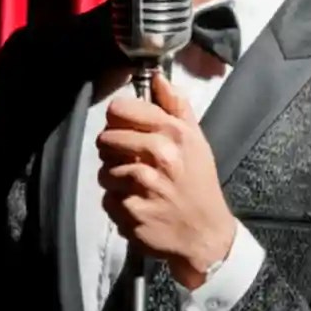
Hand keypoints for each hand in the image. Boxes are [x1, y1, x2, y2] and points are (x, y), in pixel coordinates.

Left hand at [97, 71, 236, 288]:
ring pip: (104, 171)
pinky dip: (117, 204)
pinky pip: (107, 200)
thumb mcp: (196, 140)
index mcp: (173, 134)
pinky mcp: (132, 213)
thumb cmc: (199, 183)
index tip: (123, 129)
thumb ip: (176, 106)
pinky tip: (136, 204)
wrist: (206, 234)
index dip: (117, 119)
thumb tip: (158, 77)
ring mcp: (144, 187)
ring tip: (135, 186)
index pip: (120, 110)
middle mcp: (158, 157)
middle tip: (128, 160)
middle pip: (106, 139)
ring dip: (114, 179)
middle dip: (112, 150)